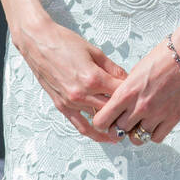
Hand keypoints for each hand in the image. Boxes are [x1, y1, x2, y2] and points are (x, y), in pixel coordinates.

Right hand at [12, 15, 127, 143]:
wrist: (39, 43)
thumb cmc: (65, 42)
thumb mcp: (95, 52)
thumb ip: (112, 69)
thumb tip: (127, 79)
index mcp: (93, 78)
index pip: (120, 93)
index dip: (132, 93)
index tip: (140, 95)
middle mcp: (82, 94)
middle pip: (111, 110)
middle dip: (125, 112)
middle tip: (136, 113)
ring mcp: (70, 102)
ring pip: (97, 121)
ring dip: (111, 125)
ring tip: (125, 129)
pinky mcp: (61, 106)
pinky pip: (80, 125)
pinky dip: (93, 133)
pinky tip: (105, 136)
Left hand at [91, 20, 179, 144]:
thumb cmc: (164, 56)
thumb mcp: (136, 71)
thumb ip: (125, 90)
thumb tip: (119, 103)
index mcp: (127, 92)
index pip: (102, 121)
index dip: (101, 121)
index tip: (105, 118)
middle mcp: (140, 106)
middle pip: (118, 130)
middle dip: (118, 126)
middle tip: (123, 119)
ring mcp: (157, 115)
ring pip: (136, 138)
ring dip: (135, 131)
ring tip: (140, 121)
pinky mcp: (173, 119)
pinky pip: (156, 138)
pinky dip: (153, 133)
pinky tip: (154, 122)